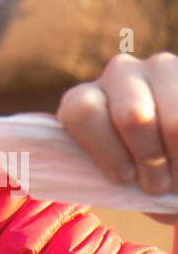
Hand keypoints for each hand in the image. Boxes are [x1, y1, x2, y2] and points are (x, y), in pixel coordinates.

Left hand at [58, 52, 177, 224]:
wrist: (168, 157)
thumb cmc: (137, 173)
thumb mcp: (115, 176)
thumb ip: (106, 173)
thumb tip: (122, 176)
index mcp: (84, 99)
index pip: (84, 113)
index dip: (107, 151)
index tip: (125, 178)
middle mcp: (119, 73)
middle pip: (133, 116)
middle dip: (150, 159)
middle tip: (158, 186)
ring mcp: (161, 66)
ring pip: (173, 121)